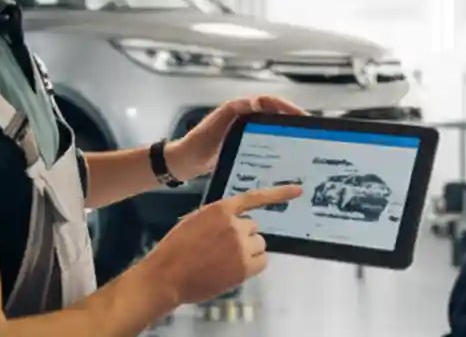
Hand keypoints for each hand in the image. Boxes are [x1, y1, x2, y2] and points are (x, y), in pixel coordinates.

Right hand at [143, 184, 303, 304]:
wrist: (167, 275)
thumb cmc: (176, 250)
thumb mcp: (194, 221)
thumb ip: (217, 218)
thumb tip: (236, 223)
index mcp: (220, 209)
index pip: (254, 197)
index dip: (279, 193)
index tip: (298, 190)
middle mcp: (234, 224)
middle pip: (253, 227)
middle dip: (243, 236)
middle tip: (222, 248)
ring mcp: (240, 245)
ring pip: (259, 244)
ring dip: (248, 250)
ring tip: (224, 260)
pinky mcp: (244, 266)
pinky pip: (262, 261)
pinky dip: (253, 264)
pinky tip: (235, 269)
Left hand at [167, 96, 306, 180]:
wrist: (184, 162)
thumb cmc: (197, 143)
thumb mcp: (215, 125)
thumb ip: (233, 111)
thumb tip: (256, 101)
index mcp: (239, 109)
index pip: (269, 102)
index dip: (286, 106)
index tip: (300, 115)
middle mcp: (244, 117)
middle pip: (274, 113)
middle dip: (292, 118)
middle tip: (309, 129)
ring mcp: (244, 131)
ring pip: (272, 127)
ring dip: (287, 131)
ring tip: (303, 142)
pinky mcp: (244, 144)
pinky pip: (265, 141)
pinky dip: (278, 144)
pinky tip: (286, 157)